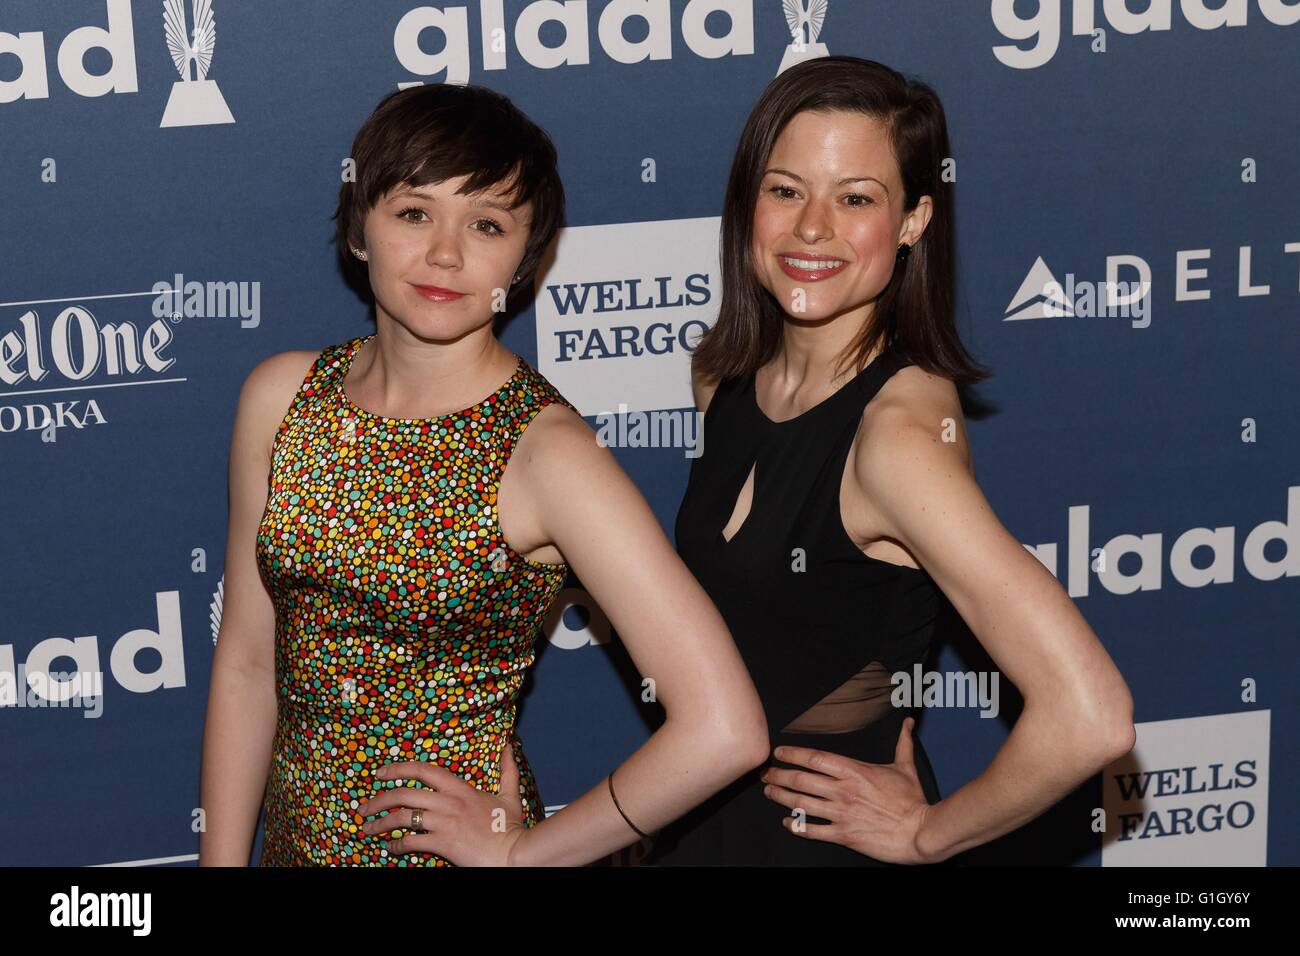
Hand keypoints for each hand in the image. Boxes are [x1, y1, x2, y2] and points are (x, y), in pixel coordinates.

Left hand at [359, 739, 527, 865]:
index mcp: (460, 788)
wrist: (514, 853)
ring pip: (401, 818)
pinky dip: (396, 845)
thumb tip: (509, 747)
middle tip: (364, 807)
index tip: (380, 773)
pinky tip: (390, 847)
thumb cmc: (510, 827)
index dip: (397, 768)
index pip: (423, 770)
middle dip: (378, 800)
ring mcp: (443, 823)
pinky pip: (410, 842)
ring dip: (380, 824)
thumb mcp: (510, 794)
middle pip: (403, 794)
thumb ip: (507, 770)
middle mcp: (448, 802)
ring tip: (367, 828)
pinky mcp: (442, 843)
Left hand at [760, 716, 936, 863]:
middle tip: (766, 774)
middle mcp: (843, 791)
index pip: (814, 758)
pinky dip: (796, 826)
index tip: (779, 753)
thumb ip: (902, 742)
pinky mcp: (844, 835)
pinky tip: (787, 822)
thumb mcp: (905, 766)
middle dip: (778, 776)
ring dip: (781, 797)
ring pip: (801, 803)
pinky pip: (812, 830)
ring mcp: (841, 814)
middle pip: (801, 780)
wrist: (920, 832)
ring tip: (769, 793)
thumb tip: (908, 722)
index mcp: (854, 771)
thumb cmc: (912, 800)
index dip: (792, 754)